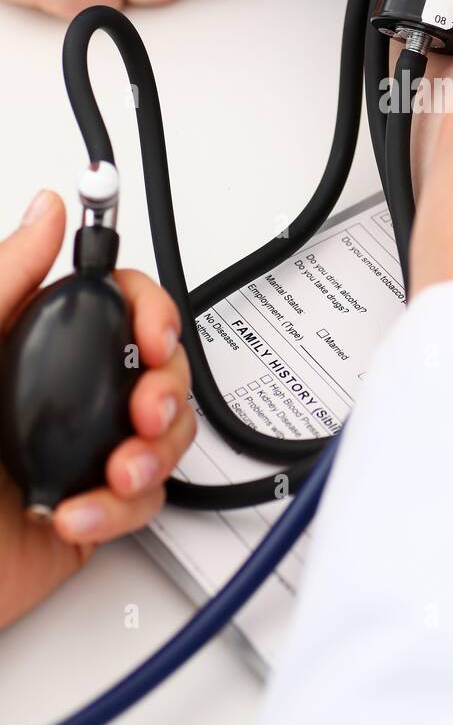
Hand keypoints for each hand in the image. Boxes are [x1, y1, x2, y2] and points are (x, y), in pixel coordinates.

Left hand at [0, 191, 194, 629]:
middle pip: (156, 364)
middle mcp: (59, 395)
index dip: (148, 310)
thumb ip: (6, 280)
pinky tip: (79, 512)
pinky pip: (144, 499)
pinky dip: (121, 507)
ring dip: (153, 451)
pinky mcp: (91, 513)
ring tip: (116, 472)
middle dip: (165, 386)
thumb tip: (45, 211)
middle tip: (145, 408)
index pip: (111, 303)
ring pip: (164, 430)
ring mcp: (80, 453)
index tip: (150, 335)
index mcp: (26, 348)